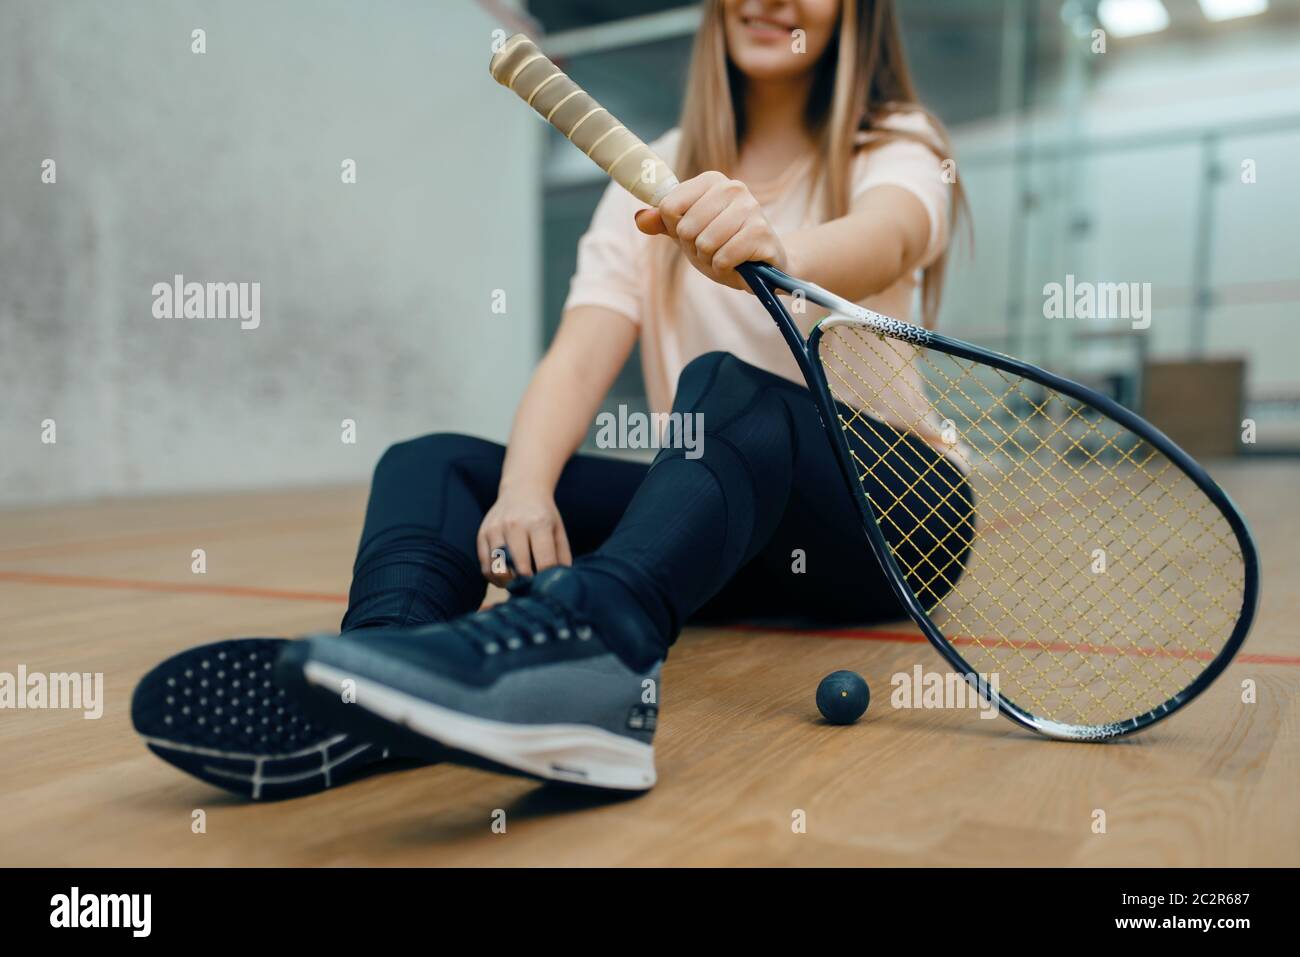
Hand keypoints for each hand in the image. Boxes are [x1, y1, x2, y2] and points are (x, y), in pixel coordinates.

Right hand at [476, 485, 572, 584]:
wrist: (521, 491)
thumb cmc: (543, 516)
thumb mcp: (558, 531)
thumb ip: (561, 558)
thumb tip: (559, 584)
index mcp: (539, 523)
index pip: (544, 561)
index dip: (547, 579)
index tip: (547, 584)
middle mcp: (515, 525)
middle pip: (520, 567)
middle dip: (528, 583)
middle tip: (533, 586)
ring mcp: (496, 529)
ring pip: (498, 570)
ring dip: (509, 583)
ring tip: (518, 582)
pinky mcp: (482, 534)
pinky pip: (485, 567)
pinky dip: (495, 578)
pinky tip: (506, 577)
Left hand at [634, 171, 789, 289]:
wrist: (763, 263)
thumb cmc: (722, 244)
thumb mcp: (687, 233)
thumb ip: (662, 223)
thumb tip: (640, 218)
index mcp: (711, 180)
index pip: (668, 207)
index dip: (676, 230)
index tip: (695, 232)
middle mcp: (733, 187)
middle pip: (685, 227)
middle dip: (695, 248)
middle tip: (714, 248)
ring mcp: (751, 208)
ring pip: (705, 243)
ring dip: (710, 259)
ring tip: (726, 254)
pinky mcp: (761, 233)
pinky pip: (723, 257)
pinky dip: (725, 268)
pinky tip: (738, 263)